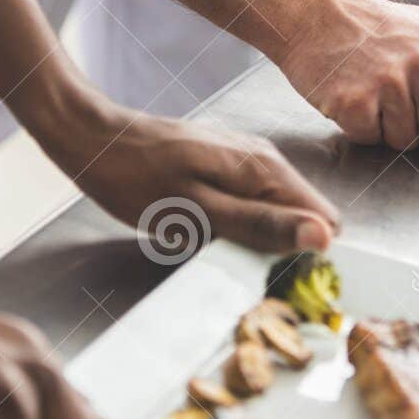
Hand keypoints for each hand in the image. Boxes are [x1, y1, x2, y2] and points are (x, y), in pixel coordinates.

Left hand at [68, 108, 340, 253]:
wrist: (93, 140)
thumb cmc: (136, 179)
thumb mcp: (198, 212)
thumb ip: (262, 225)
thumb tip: (324, 237)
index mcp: (266, 171)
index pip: (325, 221)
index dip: (309, 255)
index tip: (278, 278)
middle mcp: (266, 162)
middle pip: (304, 218)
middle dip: (285, 249)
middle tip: (238, 265)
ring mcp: (247, 162)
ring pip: (278, 214)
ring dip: (259, 239)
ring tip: (216, 249)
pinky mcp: (228, 168)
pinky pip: (253, 205)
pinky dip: (240, 226)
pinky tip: (208, 234)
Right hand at [274, 0, 418, 158]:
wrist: (317, 13)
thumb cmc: (382, 32)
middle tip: (405, 103)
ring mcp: (391, 81)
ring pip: (409, 147)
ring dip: (391, 130)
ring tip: (379, 92)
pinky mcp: (354, 100)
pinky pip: (372, 141)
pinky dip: (362, 128)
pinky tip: (357, 96)